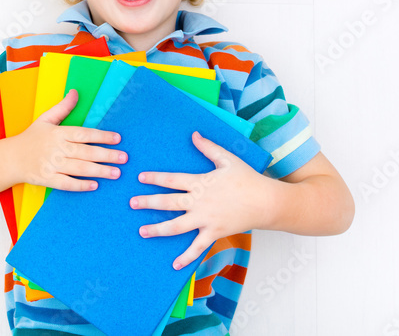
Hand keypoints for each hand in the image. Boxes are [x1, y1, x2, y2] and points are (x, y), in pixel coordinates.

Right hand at [12, 90, 126, 191]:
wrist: (10, 158)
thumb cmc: (31, 137)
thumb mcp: (45, 119)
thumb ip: (63, 108)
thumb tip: (76, 92)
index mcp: (58, 133)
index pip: (83, 134)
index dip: (101, 136)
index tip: (117, 138)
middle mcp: (56, 149)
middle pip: (85, 152)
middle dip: (106, 155)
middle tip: (124, 158)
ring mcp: (51, 165)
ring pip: (79, 168)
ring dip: (99, 171)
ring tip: (116, 173)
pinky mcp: (47, 179)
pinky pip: (66, 183)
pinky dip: (80, 185)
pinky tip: (95, 185)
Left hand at [131, 132, 267, 269]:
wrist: (266, 202)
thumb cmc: (247, 178)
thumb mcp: (227, 159)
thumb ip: (208, 148)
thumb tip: (194, 134)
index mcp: (201, 183)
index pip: (172, 180)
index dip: (155, 178)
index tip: (140, 178)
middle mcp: (199, 202)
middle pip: (168, 203)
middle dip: (148, 203)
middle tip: (132, 203)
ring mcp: (206, 220)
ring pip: (177, 226)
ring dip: (158, 230)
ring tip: (142, 232)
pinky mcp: (214, 233)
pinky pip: (197, 248)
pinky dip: (186, 257)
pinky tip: (174, 264)